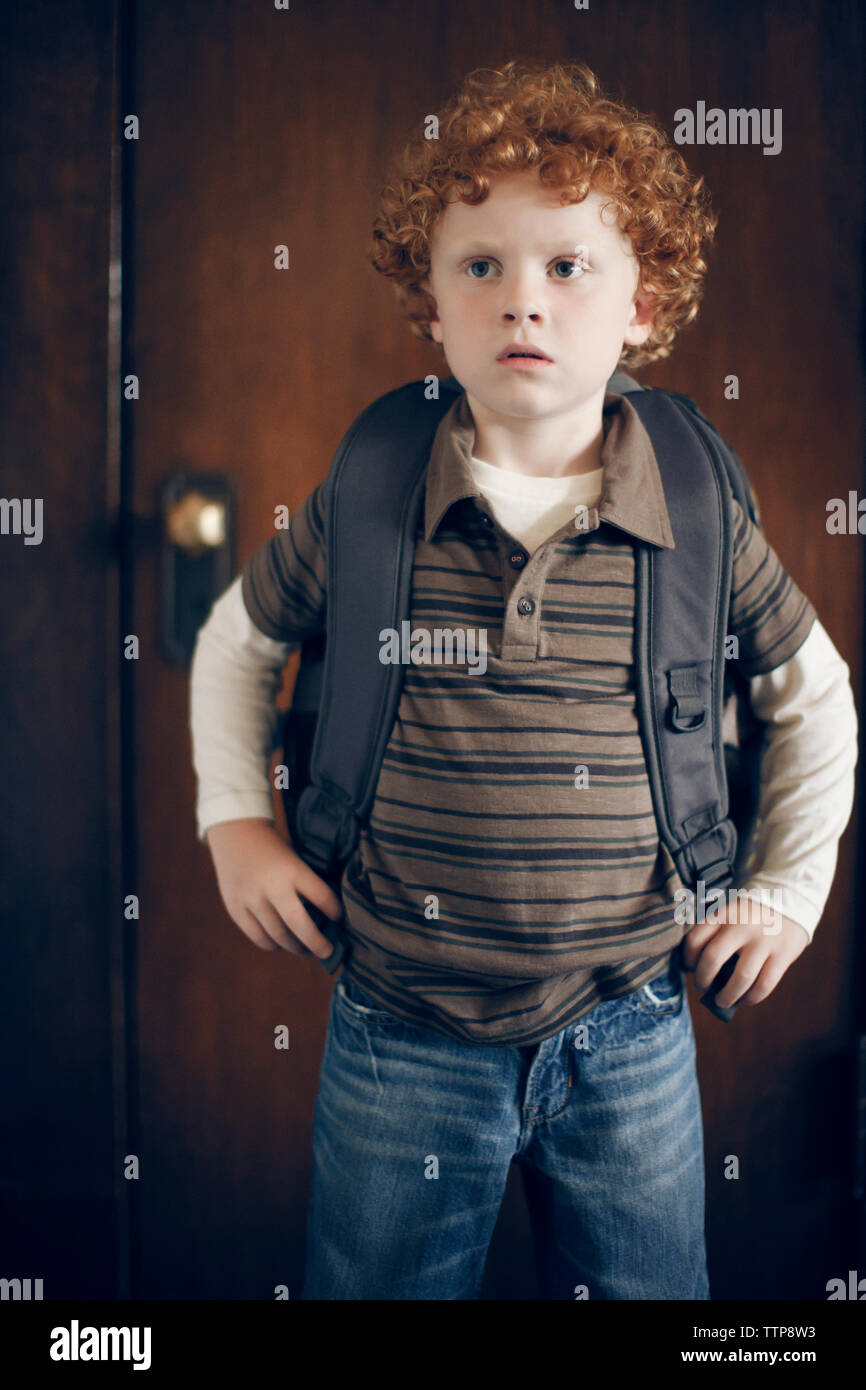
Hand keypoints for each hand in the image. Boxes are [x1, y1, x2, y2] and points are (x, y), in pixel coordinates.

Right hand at [205, 818, 342, 958]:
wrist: (234, 831)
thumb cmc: (273, 847)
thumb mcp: (294, 857)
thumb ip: (306, 884)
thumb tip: (325, 917)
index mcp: (293, 869)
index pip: (323, 898)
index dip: (335, 912)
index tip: (339, 919)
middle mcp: (272, 886)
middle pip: (300, 925)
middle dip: (318, 943)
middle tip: (328, 951)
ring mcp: (251, 899)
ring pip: (278, 936)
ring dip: (295, 947)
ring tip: (305, 949)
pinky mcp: (236, 908)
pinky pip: (258, 937)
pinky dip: (272, 944)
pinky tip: (281, 943)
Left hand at [680, 905, 808, 1006]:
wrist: (789, 901)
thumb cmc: (750, 916)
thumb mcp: (730, 914)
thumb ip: (715, 935)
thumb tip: (700, 972)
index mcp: (723, 915)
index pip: (694, 940)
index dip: (688, 959)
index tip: (690, 968)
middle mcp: (741, 926)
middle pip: (712, 959)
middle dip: (703, 979)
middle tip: (702, 987)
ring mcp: (763, 941)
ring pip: (741, 978)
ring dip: (727, 996)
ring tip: (722, 1001)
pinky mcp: (782, 955)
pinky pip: (764, 984)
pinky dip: (752, 998)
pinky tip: (746, 999)